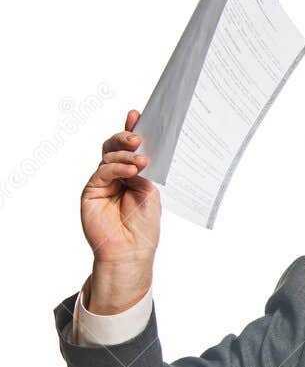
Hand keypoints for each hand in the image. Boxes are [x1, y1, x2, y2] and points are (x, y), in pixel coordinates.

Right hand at [81, 110, 159, 313]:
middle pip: (115, 147)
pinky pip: (102, 172)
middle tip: (138, 135)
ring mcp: (102, 183)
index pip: (130, 148)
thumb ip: (143, 172)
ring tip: (140, 159)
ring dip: (125, 155)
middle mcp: (116, 176)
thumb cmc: (143, 227)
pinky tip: (131, 170)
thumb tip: (140, 153)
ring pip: (108, 157)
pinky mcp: (91, 191)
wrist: (131, 252)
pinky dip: (117, 168)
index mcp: (132, 174)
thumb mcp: (150, 193)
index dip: (131, 130)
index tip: (136, 114)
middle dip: (126, 137)